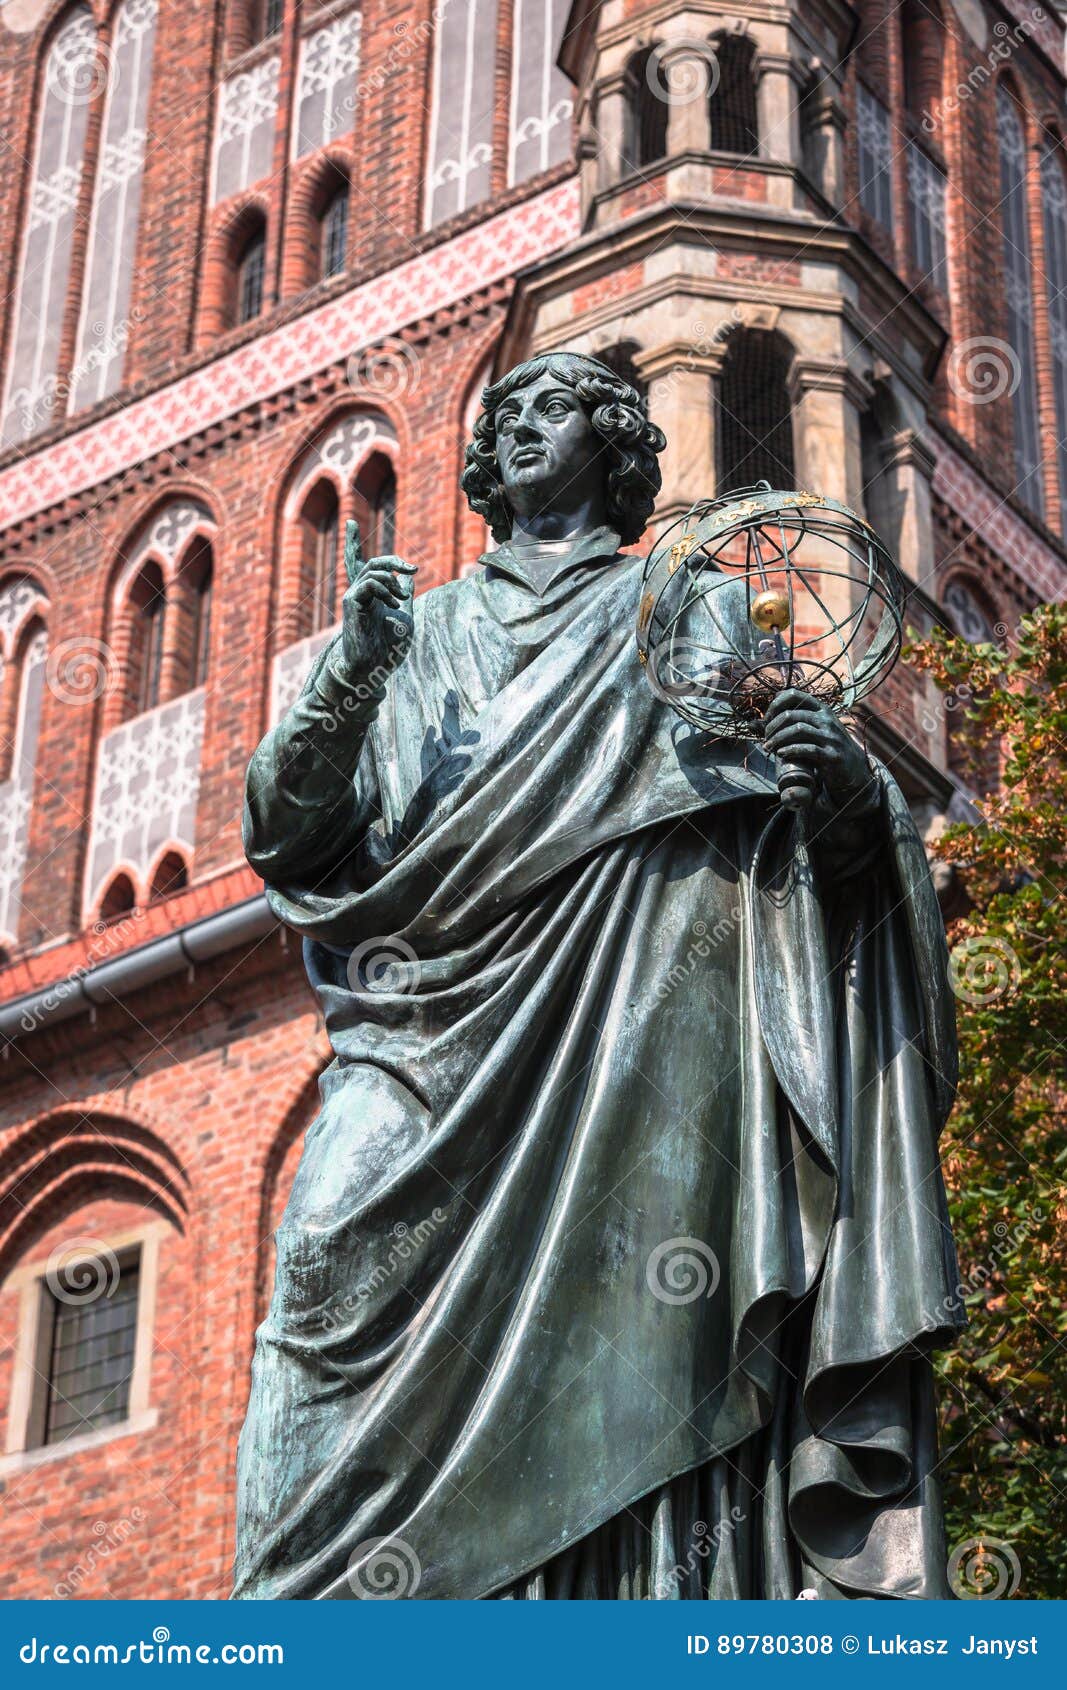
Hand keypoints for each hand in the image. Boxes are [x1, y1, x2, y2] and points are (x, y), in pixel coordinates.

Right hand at [340, 525, 416, 687]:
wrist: (374, 669)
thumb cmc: (388, 649)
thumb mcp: (405, 618)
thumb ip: (404, 597)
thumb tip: (409, 578)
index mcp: (370, 597)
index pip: (359, 565)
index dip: (351, 543)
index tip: (350, 522)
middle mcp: (359, 594)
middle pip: (371, 563)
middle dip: (394, 560)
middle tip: (413, 568)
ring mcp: (354, 598)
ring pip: (372, 570)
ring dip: (394, 580)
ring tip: (403, 599)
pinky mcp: (351, 603)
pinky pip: (369, 583)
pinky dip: (385, 589)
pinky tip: (393, 604)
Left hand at [762, 690, 873, 812]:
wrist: (853, 770)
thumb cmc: (826, 749)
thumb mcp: (811, 733)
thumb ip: (786, 727)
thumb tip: (752, 725)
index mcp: (821, 709)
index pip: (794, 694)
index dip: (775, 705)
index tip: (766, 720)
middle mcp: (826, 719)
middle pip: (791, 714)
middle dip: (772, 727)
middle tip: (764, 739)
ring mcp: (830, 736)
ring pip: (797, 730)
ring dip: (777, 739)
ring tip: (768, 748)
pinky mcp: (832, 755)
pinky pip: (807, 748)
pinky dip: (790, 750)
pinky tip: (781, 754)